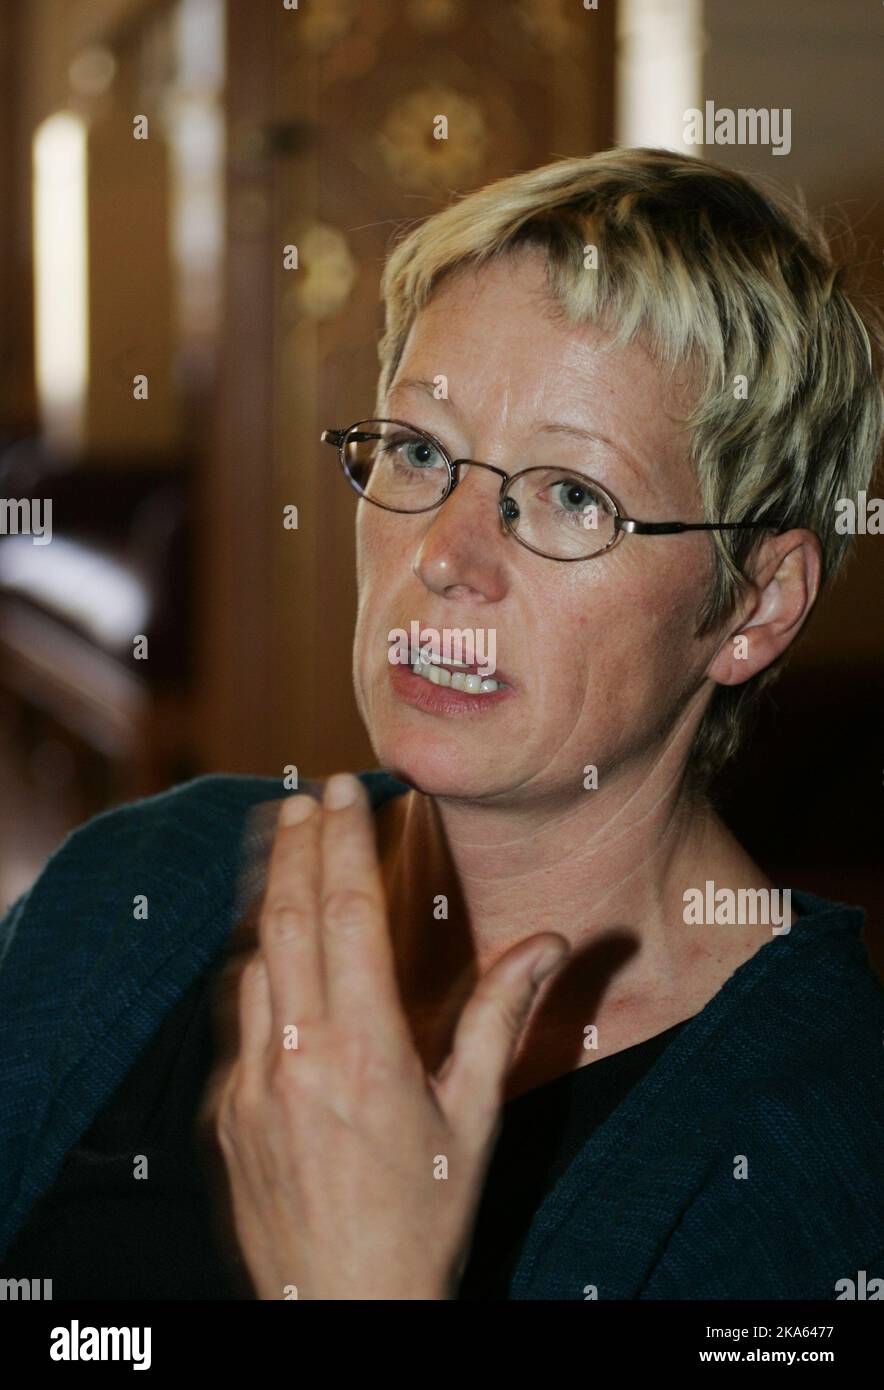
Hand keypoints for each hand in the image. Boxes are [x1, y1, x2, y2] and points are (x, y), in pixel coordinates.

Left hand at [214, 772, 569, 1299]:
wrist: (344, 1309)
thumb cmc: (423, 1219)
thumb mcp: (475, 1119)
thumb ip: (501, 1019)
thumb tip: (547, 942)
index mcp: (365, 1050)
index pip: (347, 916)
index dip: (344, 843)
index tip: (344, 792)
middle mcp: (298, 1054)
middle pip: (287, 920)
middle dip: (294, 846)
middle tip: (305, 795)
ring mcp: (251, 1082)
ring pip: (253, 959)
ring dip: (267, 896)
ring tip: (282, 846)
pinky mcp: (225, 1110)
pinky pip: (239, 1015)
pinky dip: (257, 963)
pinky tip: (272, 946)